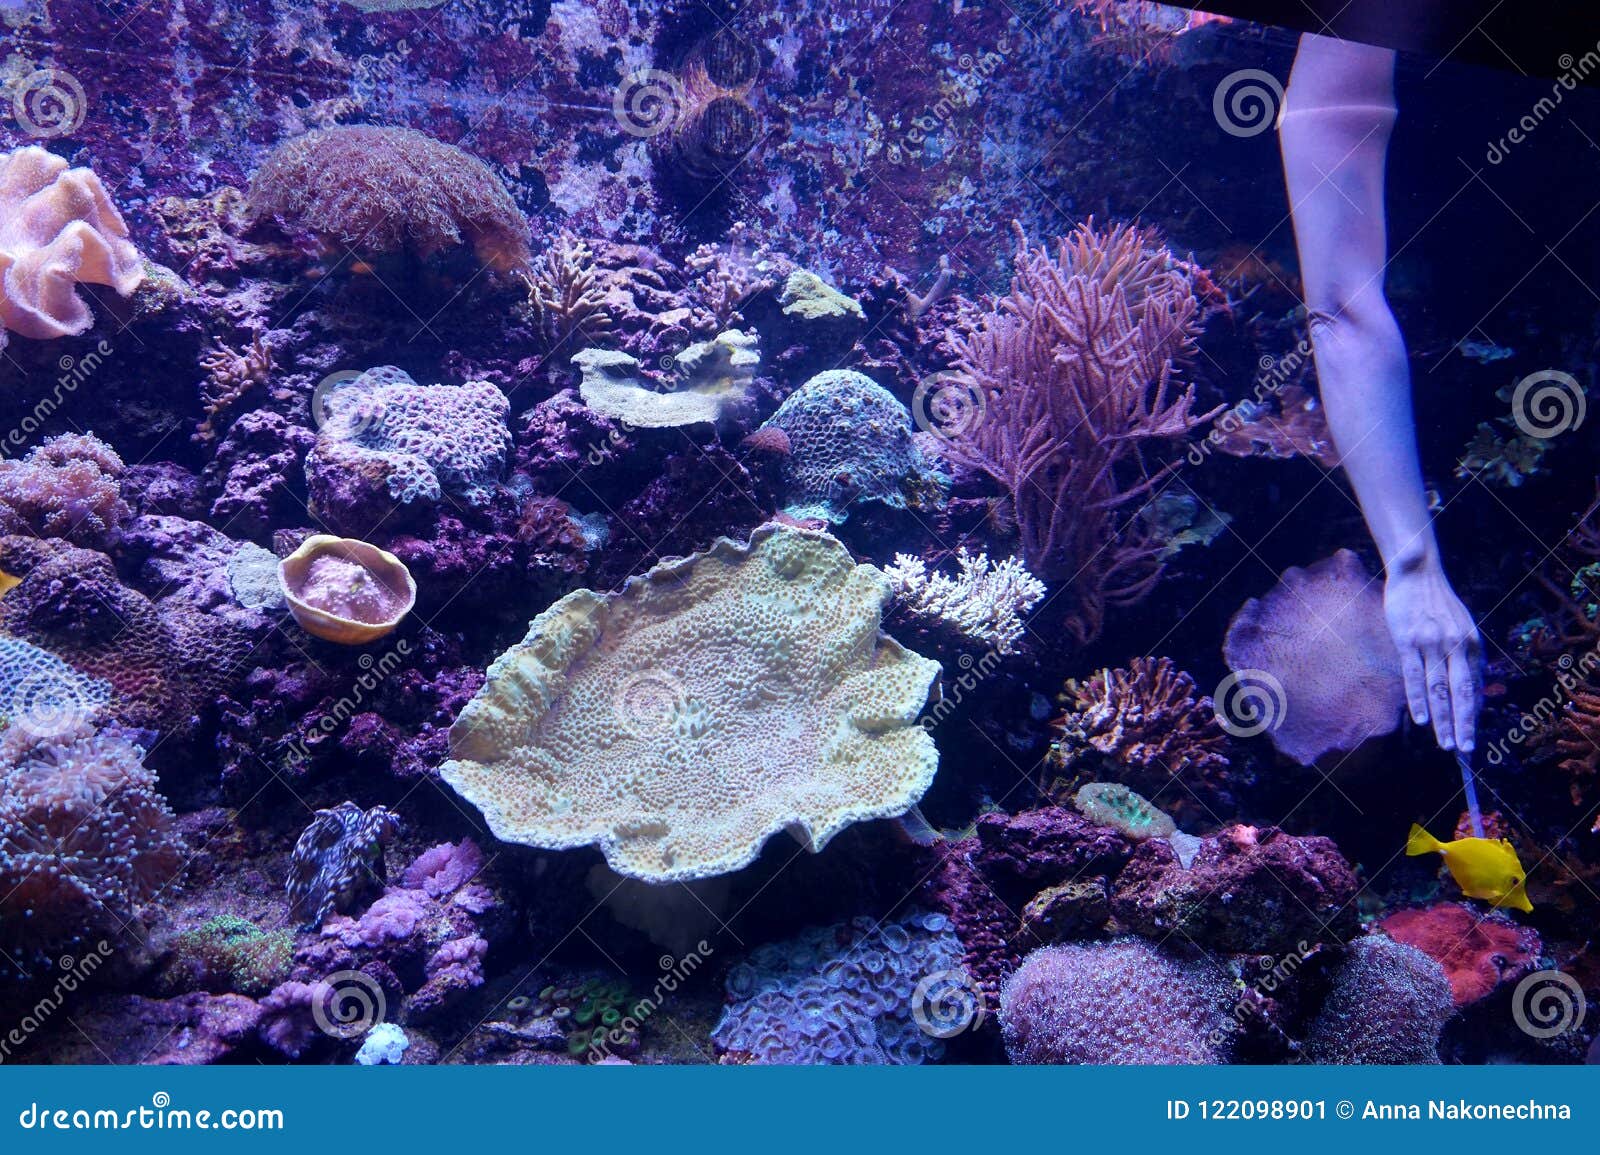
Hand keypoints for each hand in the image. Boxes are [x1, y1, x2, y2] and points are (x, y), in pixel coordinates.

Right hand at [1383, 562, 1480, 751]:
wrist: (1417, 571)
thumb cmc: (1436, 601)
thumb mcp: (1460, 625)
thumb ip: (1464, 653)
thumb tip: (1469, 685)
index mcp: (1471, 643)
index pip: (1475, 686)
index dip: (1474, 713)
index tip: (1473, 735)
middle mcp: (1455, 645)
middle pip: (1462, 692)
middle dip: (1465, 723)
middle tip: (1465, 750)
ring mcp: (1432, 643)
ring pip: (1439, 689)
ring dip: (1443, 719)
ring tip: (1446, 743)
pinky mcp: (1408, 640)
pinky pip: (1414, 676)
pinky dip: (1418, 700)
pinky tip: (1421, 719)